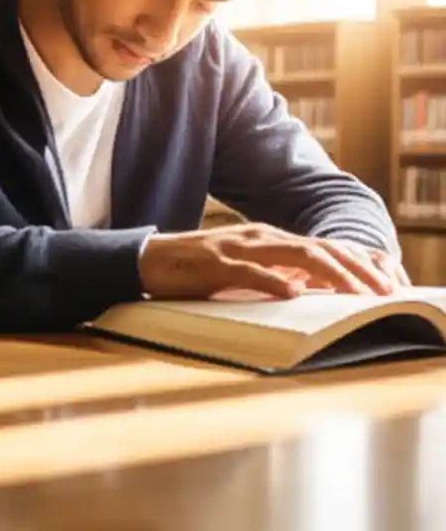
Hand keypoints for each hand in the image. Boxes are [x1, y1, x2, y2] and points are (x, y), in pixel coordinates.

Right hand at [139, 223, 397, 299]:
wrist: (148, 259)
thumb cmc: (196, 269)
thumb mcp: (243, 269)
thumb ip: (274, 272)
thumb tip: (309, 287)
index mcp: (267, 238)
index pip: (322, 247)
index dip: (356, 263)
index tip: (382, 285)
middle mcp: (258, 237)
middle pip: (318, 249)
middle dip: (354, 271)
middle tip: (381, 293)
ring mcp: (237, 248)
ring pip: (294, 256)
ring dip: (329, 276)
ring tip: (353, 293)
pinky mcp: (214, 264)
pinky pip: (250, 271)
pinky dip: (274, 281)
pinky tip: (293, 293)